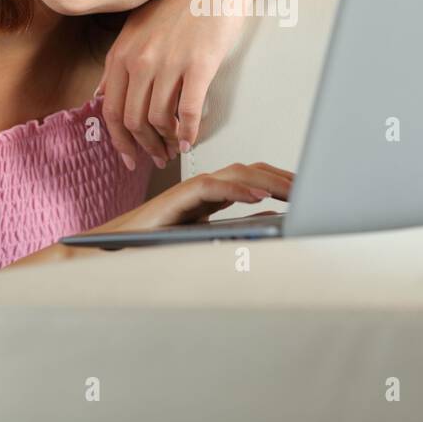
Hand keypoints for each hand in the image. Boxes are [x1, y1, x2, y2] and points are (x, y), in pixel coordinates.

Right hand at [85, 162, 291, 235]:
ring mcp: (191, 190)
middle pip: (249, 172)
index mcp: (213, 196)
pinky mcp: (178, 197)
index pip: (253, 179)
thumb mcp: (208, 237)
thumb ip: (237, 224)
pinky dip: (236, 190)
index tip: (305, 189)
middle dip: (280, 178)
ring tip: (290, 191)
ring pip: (236, 174)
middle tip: (307, 188)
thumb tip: (271, 216)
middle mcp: (205, 188)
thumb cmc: (155, 243)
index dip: (279, 180)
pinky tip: (256, 198)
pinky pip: (212, 187)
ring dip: (266, 181)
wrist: (115, 249)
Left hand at [97, 0, 248, 169]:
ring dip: (166, 142)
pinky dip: (188, 132)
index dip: (118, 140)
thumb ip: (118, 61)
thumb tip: (102, 92)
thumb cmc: (181, 2)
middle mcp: (140, 60)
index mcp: (121, 52)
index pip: (110, 109)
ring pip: (158, 120)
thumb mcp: (137, 28)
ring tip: (174, 149)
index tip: (127, 156)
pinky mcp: (198, 66)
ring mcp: (168, 63)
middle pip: (133, 120)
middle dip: (144, 147)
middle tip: (156, 158)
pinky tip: (191, 138)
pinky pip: (188, 112)